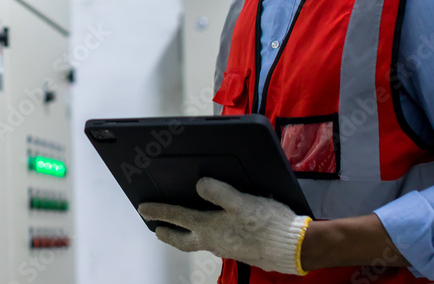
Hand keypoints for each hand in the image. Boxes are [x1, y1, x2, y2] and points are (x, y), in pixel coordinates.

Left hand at [138, 177, 311, 275]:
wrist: (291, 247)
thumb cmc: (267, 224)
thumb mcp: (241, 201)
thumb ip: (218, 192)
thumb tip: (199, 184)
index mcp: (209, 228)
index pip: (176, 216)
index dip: (158, 210)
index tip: (142, 208)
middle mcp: (213, 241)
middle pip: (182, 238)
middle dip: (167, 231)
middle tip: (155, 227)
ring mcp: (225, 247)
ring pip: (196, 241)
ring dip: (184, 234)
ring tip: (178, 228)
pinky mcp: (238, 248)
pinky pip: (212, 242)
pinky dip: (203, 235)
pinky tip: (212, 229)